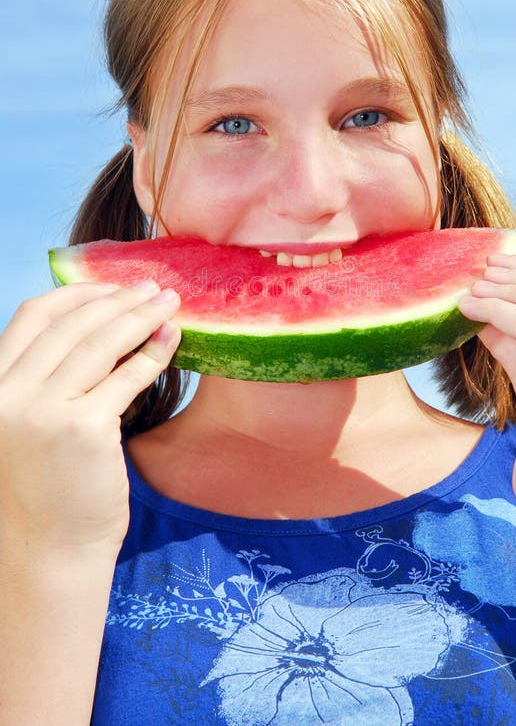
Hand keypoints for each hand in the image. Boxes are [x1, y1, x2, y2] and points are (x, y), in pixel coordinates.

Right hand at [0, 281, 180, 555]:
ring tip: (169, 303)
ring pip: (101, 344)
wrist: (49, 554)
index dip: (75, 294)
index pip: (31, 317)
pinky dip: (154, 353)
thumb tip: (106, 327)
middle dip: (118, 300)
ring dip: (141, 317)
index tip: (111, 287)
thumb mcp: (29, 425)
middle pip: (72, 325)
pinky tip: (173, 339)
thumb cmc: (45, 491)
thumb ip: (49, 380)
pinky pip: (127, 377)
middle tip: (154, 288)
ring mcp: (43, 412)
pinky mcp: (84, 430)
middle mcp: (8, 395)